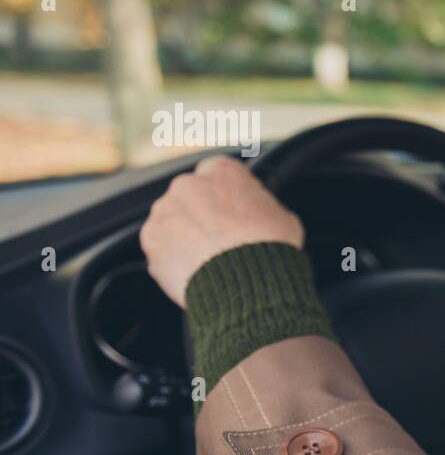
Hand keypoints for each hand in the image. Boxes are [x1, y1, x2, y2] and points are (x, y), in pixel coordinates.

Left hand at [140, 155, 304, 306]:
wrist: (249, 284)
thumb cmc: (270, 250)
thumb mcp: (284, 218)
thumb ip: (262, 207)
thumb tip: (262, 216)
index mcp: (222, 171)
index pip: (219, 175)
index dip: (227, 197)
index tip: (233, 213)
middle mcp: (188, 184)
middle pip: (191, 196)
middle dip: (202, 215)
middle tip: (221, 240)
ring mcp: (165, 211)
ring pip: (172, 221)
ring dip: (185, 236)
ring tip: (208, 261)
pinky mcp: (151, 240)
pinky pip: (161, 247)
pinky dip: (172, 258)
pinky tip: (194, 272)